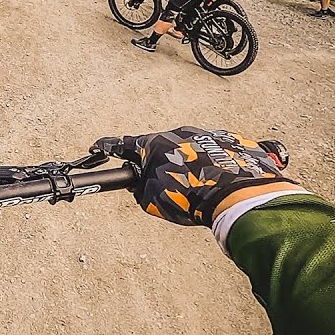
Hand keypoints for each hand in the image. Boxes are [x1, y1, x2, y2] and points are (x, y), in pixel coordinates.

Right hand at [92, 127, 292, 226]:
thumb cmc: (189, 197)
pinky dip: (214, 164)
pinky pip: (217, 151)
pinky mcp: (232, 142)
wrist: (235, 196)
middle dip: (160, 162)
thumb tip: (139, 186)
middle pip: (162, 146)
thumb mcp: (150, 201)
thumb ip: (140, 189)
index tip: (98, 147)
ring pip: (191, 148)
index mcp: (155, 143)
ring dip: (190, 163)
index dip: (107, 147)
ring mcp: (208, 134)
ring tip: (198, 186)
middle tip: (166, 183)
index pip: (123, 144)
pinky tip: (218, 180)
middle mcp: (181, 133)